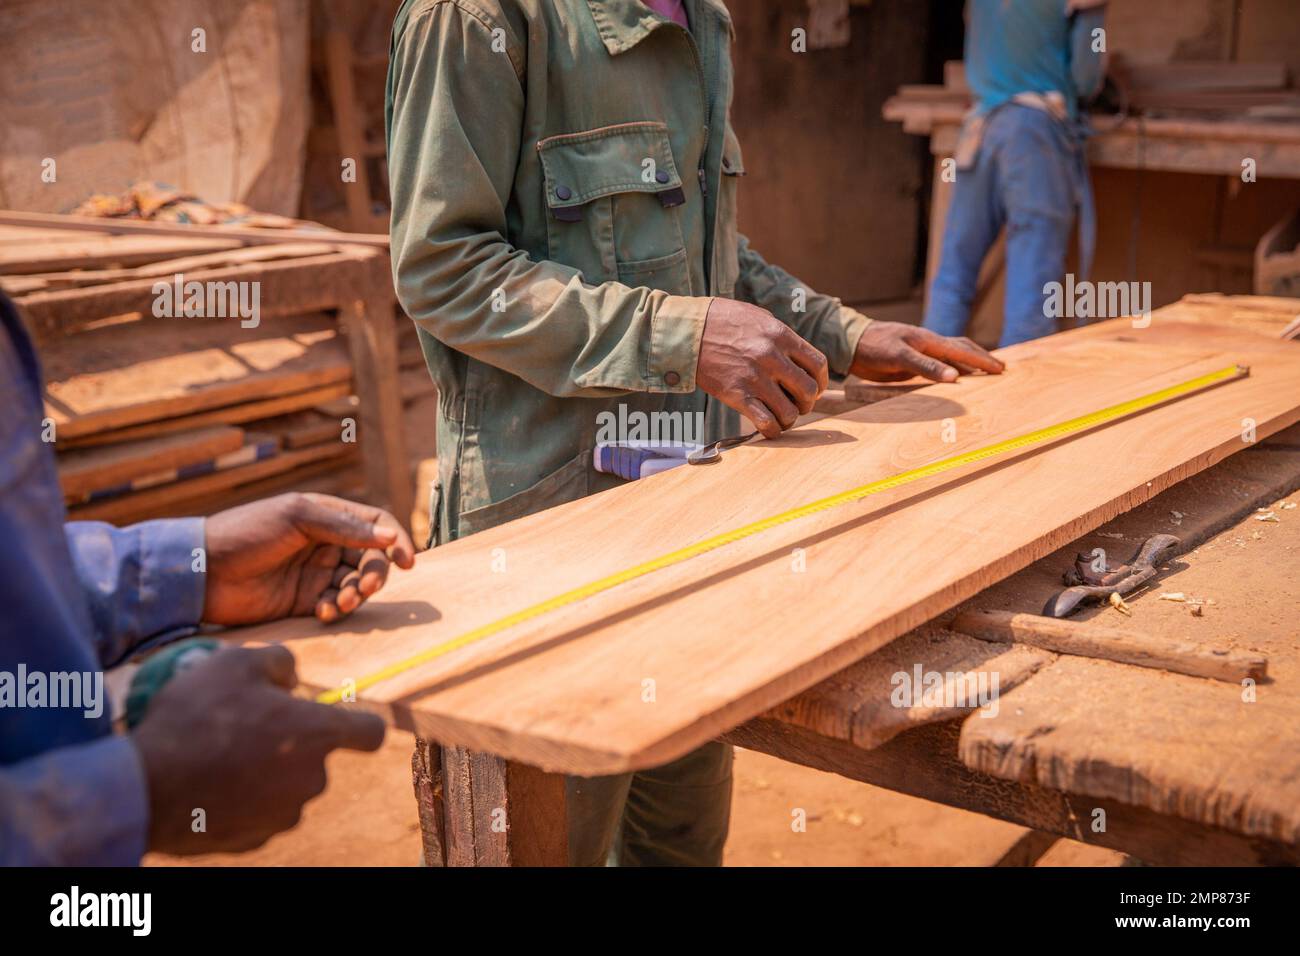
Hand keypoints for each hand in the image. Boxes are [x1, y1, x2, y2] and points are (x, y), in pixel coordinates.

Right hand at [133, 646, 385, 854]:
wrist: (145, 787)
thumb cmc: (195, 717)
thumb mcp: (236, 662)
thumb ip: (278, 661)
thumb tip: (291, 678)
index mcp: (317, 734)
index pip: (371, 733)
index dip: (359, 723)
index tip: (339, 719)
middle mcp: (312, 779)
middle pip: (317, 758)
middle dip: (291, 744)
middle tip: (246, 728)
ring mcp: (284, 815)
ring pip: (286, 787)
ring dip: (265, 773)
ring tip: (220, 758)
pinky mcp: (255, 840)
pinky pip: (259, 814)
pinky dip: (242, 800)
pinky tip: (209, 786)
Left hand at [203, 493, 415, 626]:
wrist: (201, 571)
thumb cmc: (245, 533)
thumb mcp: (296, 517)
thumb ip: (344, 527)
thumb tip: (390, 536)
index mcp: (327, 517)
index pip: (376, 525)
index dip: (396, 541)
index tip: (407, 561)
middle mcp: (326, 544)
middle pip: (372, 559)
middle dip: (374, 575)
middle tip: (363, 588)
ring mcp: (316, 574)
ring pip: (357, 585)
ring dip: (357, 595)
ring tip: (340, 603)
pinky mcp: (304, 602)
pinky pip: (336, 607)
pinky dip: (337, 611)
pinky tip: (323, 613)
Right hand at [695, 299, 828, 438]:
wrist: (685, 331)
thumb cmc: (720, 321)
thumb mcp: (757, 317)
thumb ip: (780, 336)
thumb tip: (797, 355)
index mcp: (780, 335)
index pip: (818, 364)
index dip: (822, 381)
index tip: (815, 388)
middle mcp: (772, 357)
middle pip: (809, 391)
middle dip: (808, 402)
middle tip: (798, 404)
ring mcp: (755, 378)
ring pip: (791, 412)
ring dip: (790, 418)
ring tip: (782, 417)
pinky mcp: (737, 395)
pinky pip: (766, 422)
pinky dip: (772, 430)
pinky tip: (769, 428)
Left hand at [850, 322, 1003, 382]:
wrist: (852, 344)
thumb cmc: (875, 347)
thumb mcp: (900, 357)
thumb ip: (927, 367)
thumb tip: (956, 377)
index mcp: (930, 340)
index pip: (963, 350)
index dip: (982, 361)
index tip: (1001, 369)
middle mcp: (929, 345)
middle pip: (962, 349)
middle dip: (982, 359)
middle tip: (1001, 369)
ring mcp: (922, 352)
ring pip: (952, 356)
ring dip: (969, 363)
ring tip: (984, 372)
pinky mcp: (912, 362)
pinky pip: (939, 365)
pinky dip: (952, 369)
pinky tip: (955, 377)